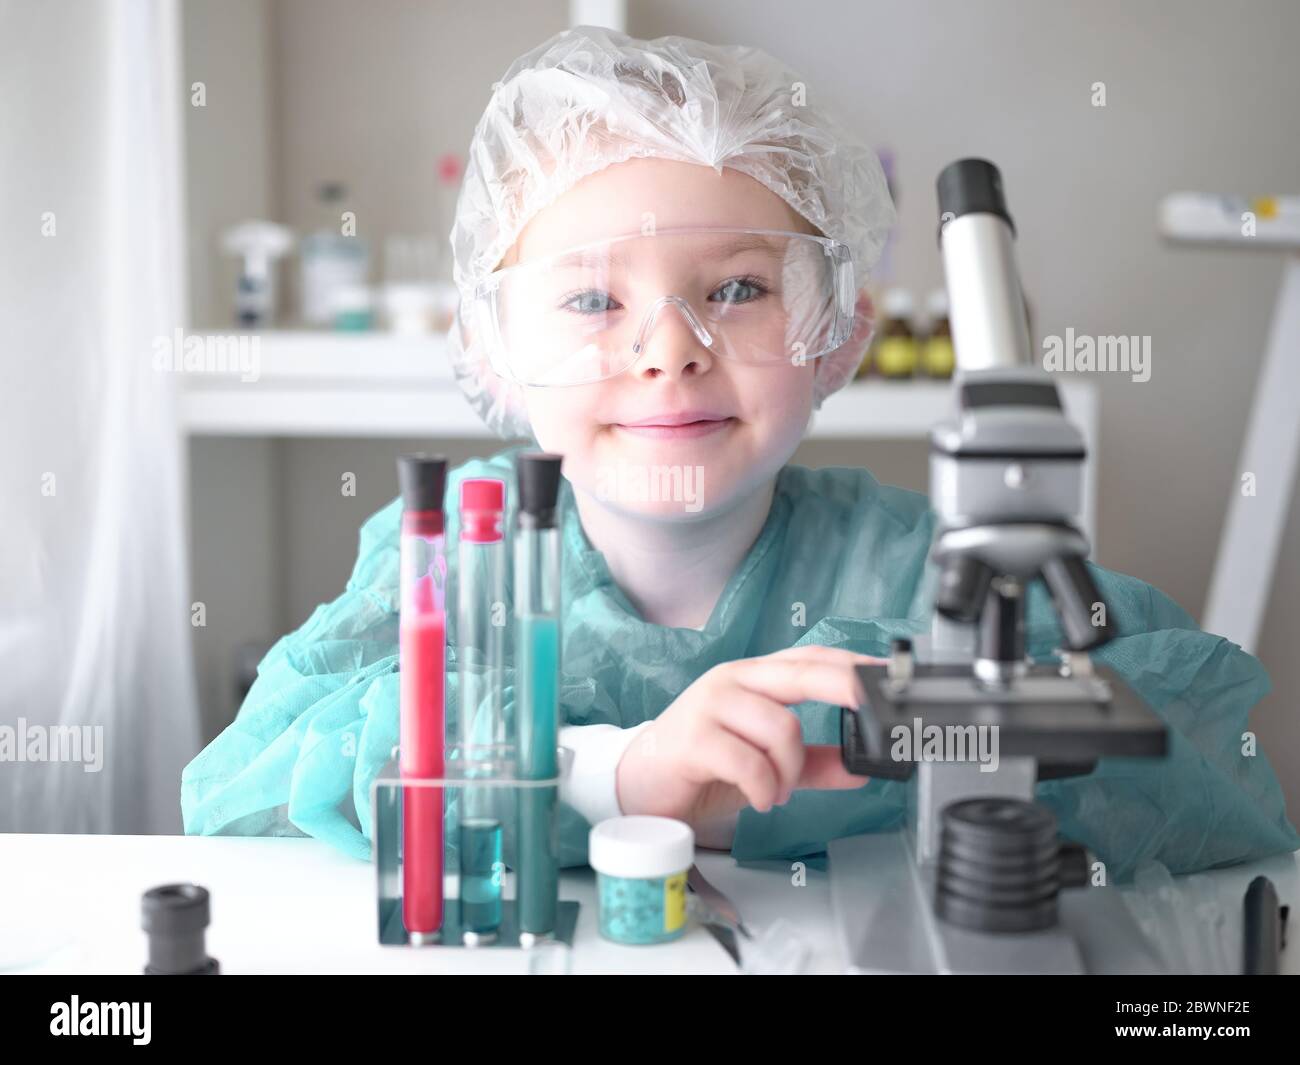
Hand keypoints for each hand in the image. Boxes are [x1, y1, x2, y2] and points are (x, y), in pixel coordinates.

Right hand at [615, 645, 880, 830]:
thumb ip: (812, 764)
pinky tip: (759, 798)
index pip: (810, 658)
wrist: (638, 786)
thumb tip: (861, 767)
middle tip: (872, 713)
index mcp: (752, 680)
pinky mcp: (693, 739)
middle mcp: (733, 682)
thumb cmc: (699, 765)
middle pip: (801, 672)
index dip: (851, 665)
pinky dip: (764, 786)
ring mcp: (710, 705)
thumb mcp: (765, 764)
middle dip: (844, 688)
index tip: (888, 676)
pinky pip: (748, 761)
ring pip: (780, 725)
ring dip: (790, 769)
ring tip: (776, 791)